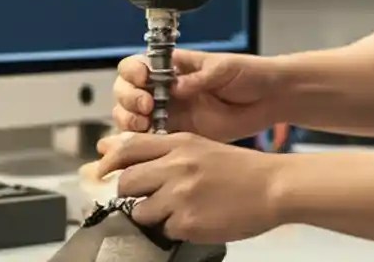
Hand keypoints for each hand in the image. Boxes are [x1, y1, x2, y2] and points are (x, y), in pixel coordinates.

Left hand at [96, 131, 286, 243]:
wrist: (274, 186)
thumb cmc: (242, 169)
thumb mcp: (201, 147)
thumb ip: (166, 152)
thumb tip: (125, 159)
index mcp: (179, 143)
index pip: (128, 147)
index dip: (109, 162)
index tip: (100, 173)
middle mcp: (175, 166)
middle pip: (126, 183)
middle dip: (132, 194)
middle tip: (148, 199)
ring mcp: (180, 195)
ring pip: (141, 211)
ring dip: (153, 215)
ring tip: (178, 211)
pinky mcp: (188, 221)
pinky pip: (165, 230)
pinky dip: (176, 228)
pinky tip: (196, 219)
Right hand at [113, 49, 277, 142]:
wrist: (270, 99)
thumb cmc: (249, 74)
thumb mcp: (224, 68)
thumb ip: (199, 77)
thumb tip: (174, 86)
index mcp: (174, 68)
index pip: (138, 66)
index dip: (133, 72)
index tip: (144, 79)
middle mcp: (165, 90)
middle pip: (127, 92)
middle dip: (128, 98)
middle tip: (146, 105)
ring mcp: (171, 113)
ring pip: (133, 117)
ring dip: (129, 120)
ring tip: (145, 123)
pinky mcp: (180, 135)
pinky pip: (152, 140)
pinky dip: (142, 142)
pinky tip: (147, 142)